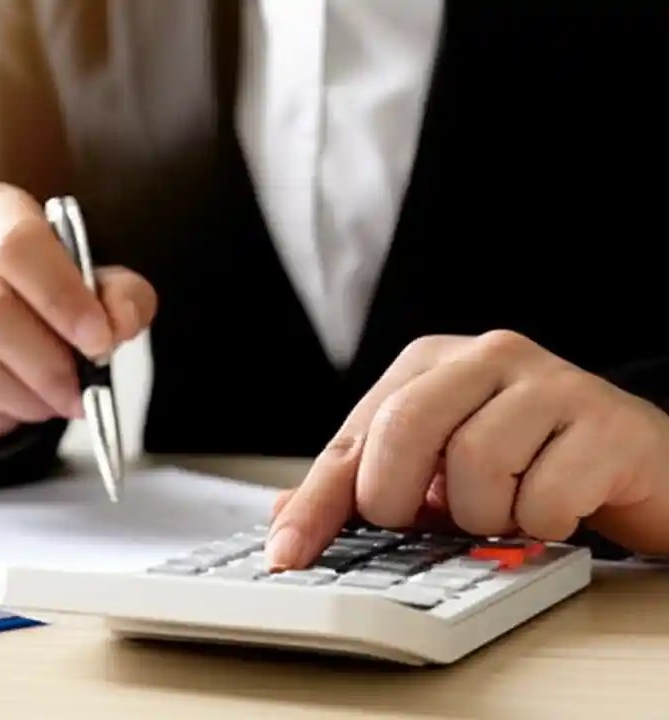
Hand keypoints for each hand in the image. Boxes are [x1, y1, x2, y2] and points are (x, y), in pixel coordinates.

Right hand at [0, 183, 156, 436]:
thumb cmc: (42, 286)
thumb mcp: (92, 280)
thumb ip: (120, 296)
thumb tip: (119, 323)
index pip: (17, 246)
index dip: (61, 298)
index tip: (100, 341)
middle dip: (45, 365)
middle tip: (81, 395)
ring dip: (20, 397)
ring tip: (52, 404)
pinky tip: (13, 405)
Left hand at [267, 330, 668, 568]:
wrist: (638, 467)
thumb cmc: (529, 466)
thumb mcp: (437, 475)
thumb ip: (366, 488)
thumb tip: (288, 518)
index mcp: (430, 365)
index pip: (354, 436)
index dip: (317, 502)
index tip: (288, 552)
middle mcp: (485, 357)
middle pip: (404, 428)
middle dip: (400, 498)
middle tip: (423, 524)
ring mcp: (549, 382)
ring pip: (477, 462)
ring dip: (484, 514)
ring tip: (507, 509)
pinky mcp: (605, 423)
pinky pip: (545, 494)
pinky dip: (542, 522)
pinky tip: (555, 509)